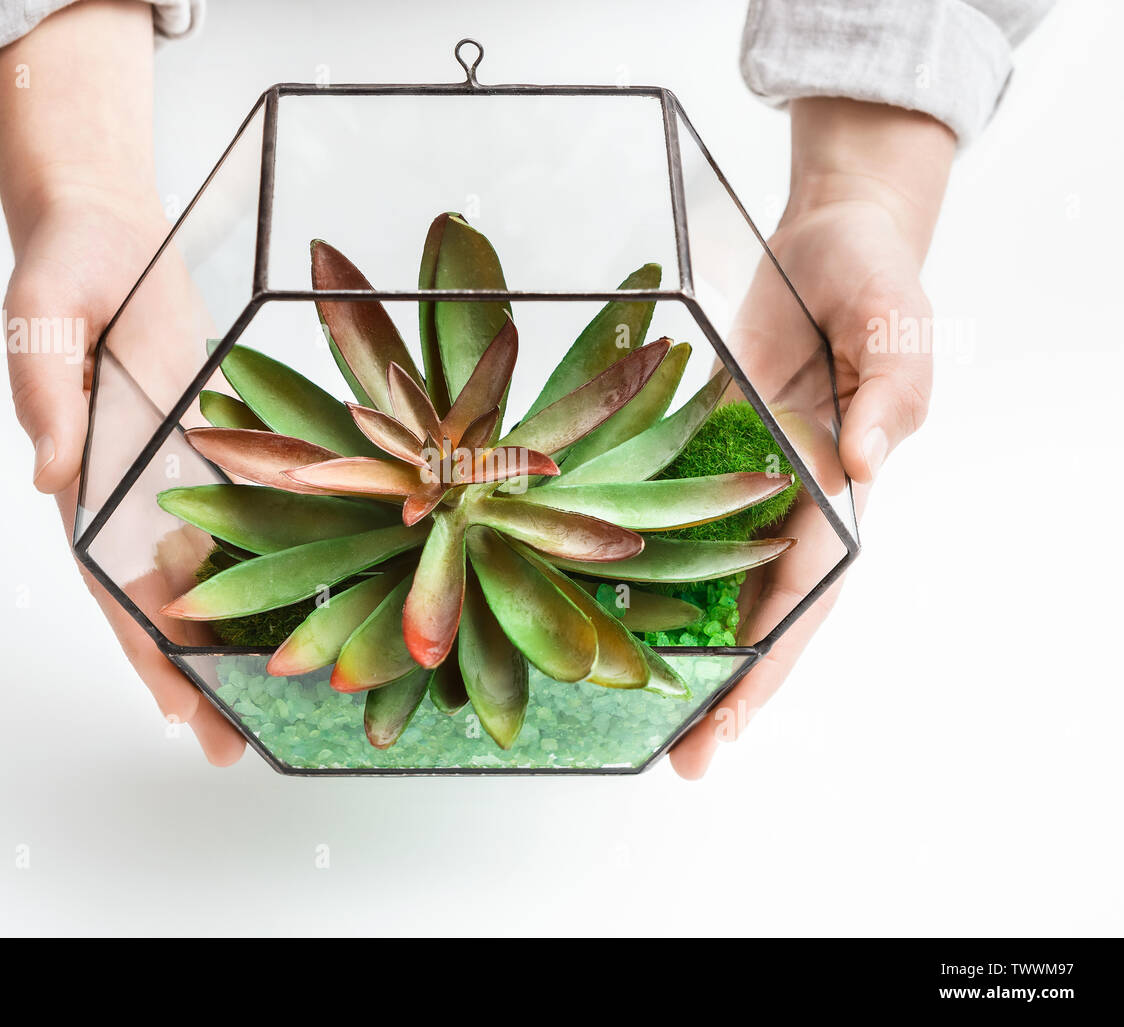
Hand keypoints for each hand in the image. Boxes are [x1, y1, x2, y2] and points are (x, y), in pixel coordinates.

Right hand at [0, 2, 245, 764]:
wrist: (109, 228)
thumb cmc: (68, 264)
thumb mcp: (41, 316)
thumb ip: (42, 393)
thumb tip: (48, 477)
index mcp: (89, 478)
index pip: (110, 581)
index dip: (139, 646)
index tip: (170, 708)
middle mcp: (136, 490)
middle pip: (163, 597)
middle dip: (193, 671)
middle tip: (231, 742)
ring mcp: (178, 472)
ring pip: (210, 567)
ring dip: (239, 631)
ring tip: (279, 697)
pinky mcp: (217, 445)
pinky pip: (249, 511)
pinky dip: (272, 558)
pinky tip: (311, 598)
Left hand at [670, 98, 954, 777]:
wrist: (827, 240)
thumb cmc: (871, 278)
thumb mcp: (893, 323)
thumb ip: (892, 390)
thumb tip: (869, 460)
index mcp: (841, 489)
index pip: (806, 593)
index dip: (772, 661)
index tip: (734, 722)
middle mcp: (789, 503)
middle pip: (758, 612)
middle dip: (728, 688)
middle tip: (685, 759)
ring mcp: (742, 485)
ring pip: (712, 582)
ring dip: (682, 644)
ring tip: (634, 711)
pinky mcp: (702, 456)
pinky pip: (671, 522)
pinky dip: (646, 567)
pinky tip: (604, 605)